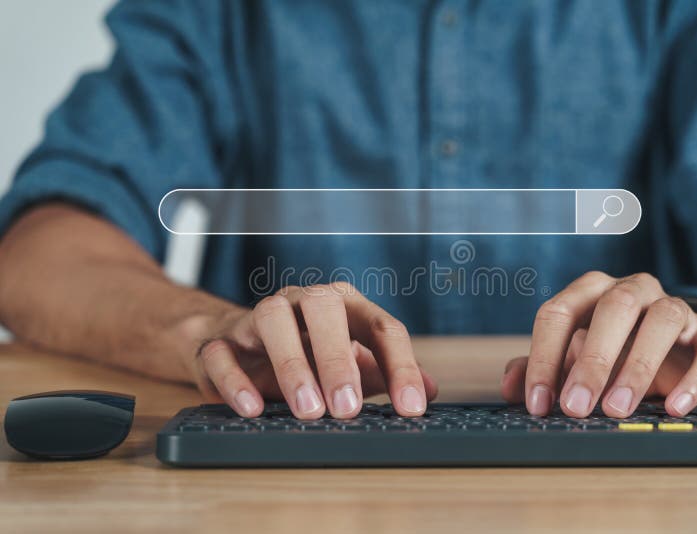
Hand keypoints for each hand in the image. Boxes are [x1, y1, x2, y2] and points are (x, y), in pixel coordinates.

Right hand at [185, 282, 436, 418]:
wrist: (237, 345)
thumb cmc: (306, 353)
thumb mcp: (354, 362)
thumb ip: (386, 373)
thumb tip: (430, 391)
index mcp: (345, 305)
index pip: (381, 327)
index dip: (401, 366)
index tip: (411, 407)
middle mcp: (304, 301)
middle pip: (326, 310)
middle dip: (339, 359)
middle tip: (349, 409)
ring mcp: (259, 315)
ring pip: (273, 320)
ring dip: (292, 365)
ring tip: (309, 410)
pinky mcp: (222, 341)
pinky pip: (224, 352)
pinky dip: (236, 380)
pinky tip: (253, 408)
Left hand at [501, 272, 696, 417]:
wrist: (679, 343)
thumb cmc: (615, 348)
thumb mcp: (573, 357)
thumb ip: (542, 366)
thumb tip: (513, 388)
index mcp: (590, 290)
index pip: (558, 312)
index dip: (544, 358)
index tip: (538, 403)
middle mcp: (632, 289)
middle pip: (612, 309)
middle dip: (591, 360)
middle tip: (576, 406)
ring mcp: (674, 306)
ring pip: (661, 320)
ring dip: (638, 366)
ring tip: (618, 409)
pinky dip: (695, 377)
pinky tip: (675, 406)